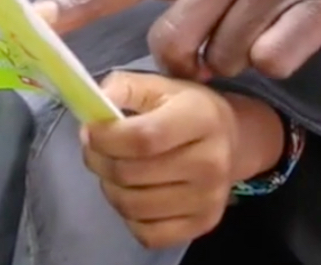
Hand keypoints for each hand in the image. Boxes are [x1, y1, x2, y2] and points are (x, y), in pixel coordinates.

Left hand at [37, 0, 320, 78]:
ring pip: (225, 56)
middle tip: (206, 61)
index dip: (83, 3)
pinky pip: (275, 58)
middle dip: (181, 65)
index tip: (38, 24)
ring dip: (235, 63)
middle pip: (175, 38)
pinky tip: (292, 37)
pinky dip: (275, 61)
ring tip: (264, 31)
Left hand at [82, 72, 278, 249]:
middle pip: (131, 174)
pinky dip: (129, 216)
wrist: (230, 142)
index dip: (106, 137)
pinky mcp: (203, 224)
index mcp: (201, 117)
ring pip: (132, 206)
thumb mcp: (159, 87)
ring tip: (113, 170)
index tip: (89, 131)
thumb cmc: (186, 109)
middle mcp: (211, 161)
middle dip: (99, 160)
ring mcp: (208, 198)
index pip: (142, 138)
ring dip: (110, 187)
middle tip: (94, 149)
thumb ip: (124, 88)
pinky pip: (146, 233)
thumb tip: (93, 105)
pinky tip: (134, 193)